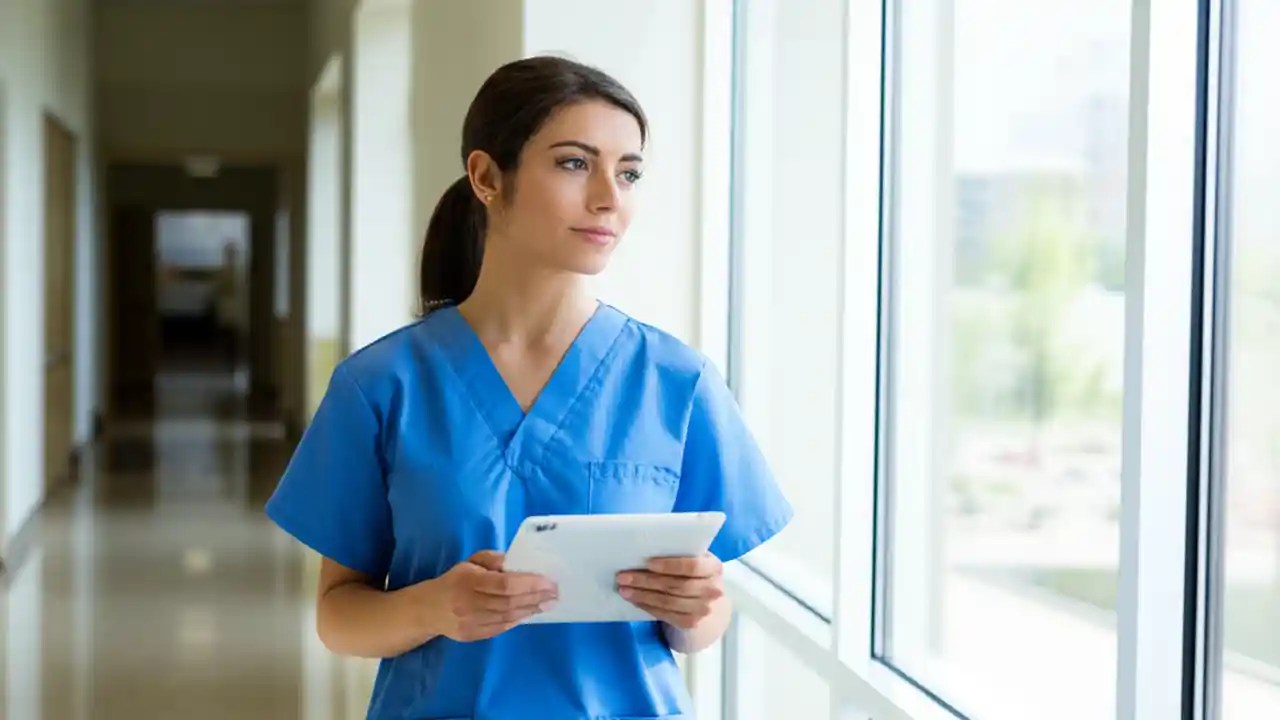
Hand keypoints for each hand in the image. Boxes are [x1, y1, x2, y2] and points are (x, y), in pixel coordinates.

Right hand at [427, 550, 557, 641]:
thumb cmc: (455, 581)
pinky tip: (530, 613)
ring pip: (507, 617)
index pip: (504, 584)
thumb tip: (516, 562)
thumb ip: (493, 559)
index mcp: (469, 581)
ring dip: (530, 610)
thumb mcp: (470, 562)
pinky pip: (500, 628)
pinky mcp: (472, 635)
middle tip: (554, 593)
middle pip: (509, 602)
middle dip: (535, 598)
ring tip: (547, 604)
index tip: (548, 582)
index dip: (529, 584)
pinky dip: (517, 620)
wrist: (427, 609)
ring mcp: (470, 623)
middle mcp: (469, 604)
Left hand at [616, 554, 723, 629]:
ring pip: (669, 602)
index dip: (669, 565)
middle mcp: (713, 590)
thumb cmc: (692, 570)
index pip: (692, 566)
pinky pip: (667, 616)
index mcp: (713, 567)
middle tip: (623, 577)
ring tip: (624, 590)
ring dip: (643, 596)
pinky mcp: (691, 622)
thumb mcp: (691, 556)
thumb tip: (645, 548)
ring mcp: (703, 609)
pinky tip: (635, 600)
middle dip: (647, 581)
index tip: (647, 562)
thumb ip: (677, 551)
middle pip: (677, 586)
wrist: (705, 596)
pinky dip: (648, 607)